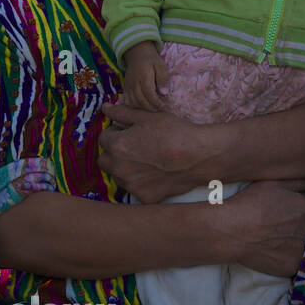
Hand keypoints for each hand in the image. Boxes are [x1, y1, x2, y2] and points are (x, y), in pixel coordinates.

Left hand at [98, 103, 214, 202]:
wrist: (200, 156)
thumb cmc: (175, 132)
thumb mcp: (148, 117)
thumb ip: (122, 113)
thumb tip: (105, 108)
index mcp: (117, 146)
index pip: (104, 138)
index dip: (116, 133)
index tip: (128, 132)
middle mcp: (119, 168)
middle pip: (105, 160)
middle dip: (114, 153)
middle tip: (133, 147)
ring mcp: (132, 185)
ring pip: (118, 176)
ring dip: (124, 169)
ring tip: (146, 160)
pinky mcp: (144, 197)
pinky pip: (135, 189)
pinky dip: (141, 183)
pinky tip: (155, 174)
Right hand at [122, 42, 168, 110]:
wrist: (137, 55)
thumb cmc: (151, 61)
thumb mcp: (161, 66)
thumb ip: (163, 79)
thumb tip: (164, 93)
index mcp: (144, 75)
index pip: (149, 92)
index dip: (156, 101)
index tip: (163, 106)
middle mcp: (134, 82)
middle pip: (140, 99)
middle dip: (151, 107)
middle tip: (160, 109)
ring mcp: (128, 86)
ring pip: (133, 102)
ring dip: (143, 108)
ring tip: (153, 109)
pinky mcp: (125, 88)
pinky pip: (128, 101)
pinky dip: (135, 106)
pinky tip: (143, 106)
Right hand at [217, 180, 304, 277]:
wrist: (230, 230)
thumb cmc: (249, 204)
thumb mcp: (272, 184)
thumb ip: (297, 181)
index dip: (300, 216)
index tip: (287, 218)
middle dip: (300, 232)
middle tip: (280, 231)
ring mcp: (302, 250)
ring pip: (304, 249)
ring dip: (295, 247)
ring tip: (275, 243)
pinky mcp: (292, 266)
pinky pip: (294, 264)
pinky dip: (285, 260)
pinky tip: (272, 254)